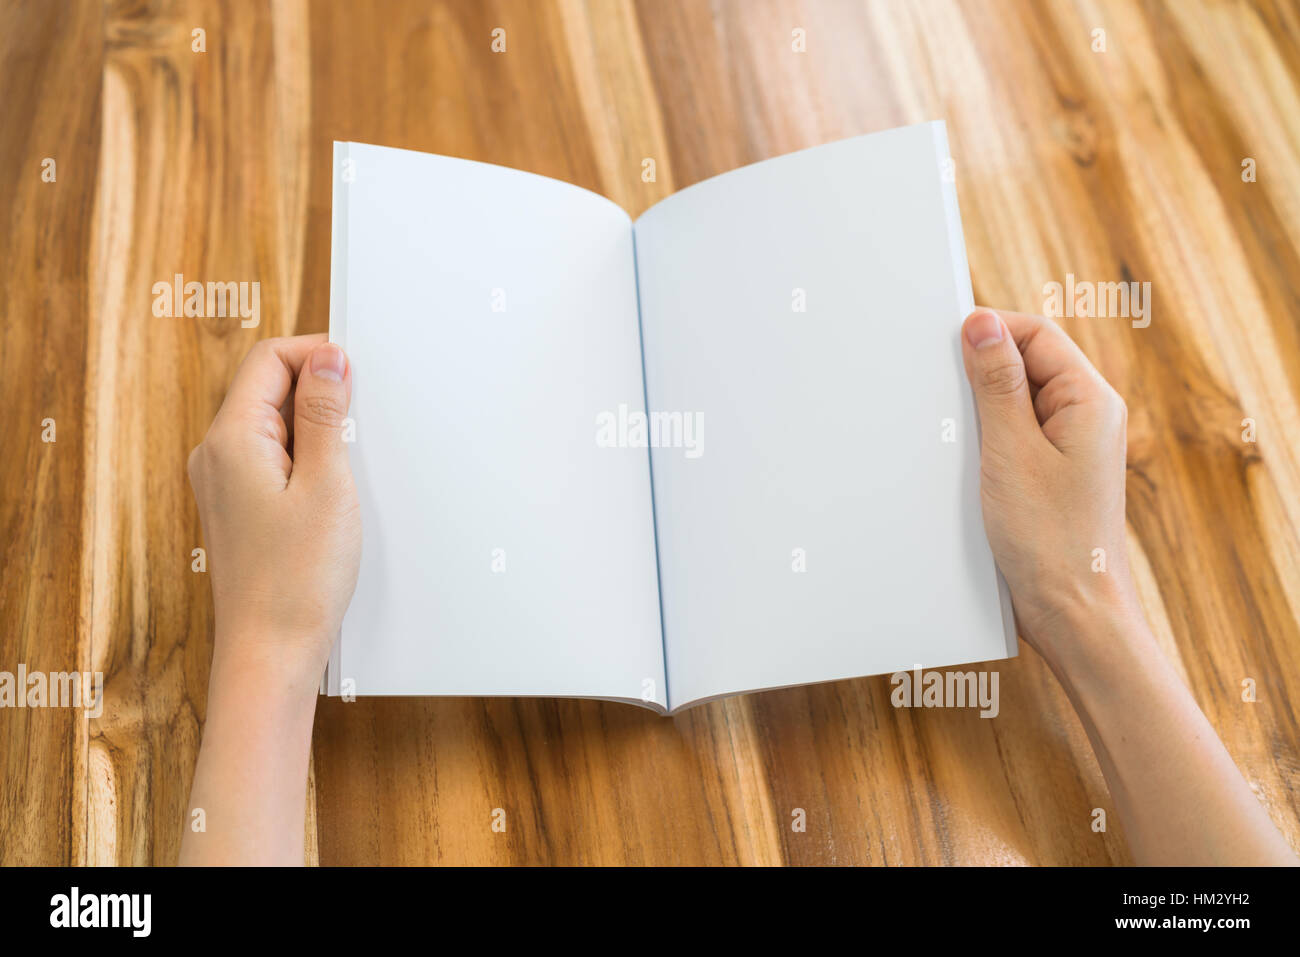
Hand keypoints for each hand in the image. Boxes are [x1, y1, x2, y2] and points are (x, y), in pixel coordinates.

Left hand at [188, 334, 360, 681]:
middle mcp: (216, 455)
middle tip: (359, 425)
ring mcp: (223, 482)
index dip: (317, 354)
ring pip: (273, 423)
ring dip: (316, 428)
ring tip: (347, 466)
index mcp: (231, 440)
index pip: (269, 359)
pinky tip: (332, 490)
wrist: (270, 653)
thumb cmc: (296, 582)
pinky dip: (306, 458)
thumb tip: (328, 359)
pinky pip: (272, 458)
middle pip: (268, 387)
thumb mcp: (327, 485)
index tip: (357, 373)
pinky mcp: (239, 507)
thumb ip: (324, 414)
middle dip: (319, 391)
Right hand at [959, 308, 1136, 673]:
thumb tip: (981, 323)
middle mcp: (1085, 417)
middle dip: (980, 374)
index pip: (1036, 334)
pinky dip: (985, 441)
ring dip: (980, 412)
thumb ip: (996, 384)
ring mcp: (1069, 446)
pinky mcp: (1050, 474)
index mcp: (1089, 400)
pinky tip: (964, 462)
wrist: (1072, 613)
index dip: (989, 332)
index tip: (944, 346)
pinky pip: (1013, 436)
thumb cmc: (1050, 540)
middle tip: (942, 394)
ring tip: (956, 438)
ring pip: (1014, 402)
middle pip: (1025, 364)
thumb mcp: (1011, 452)